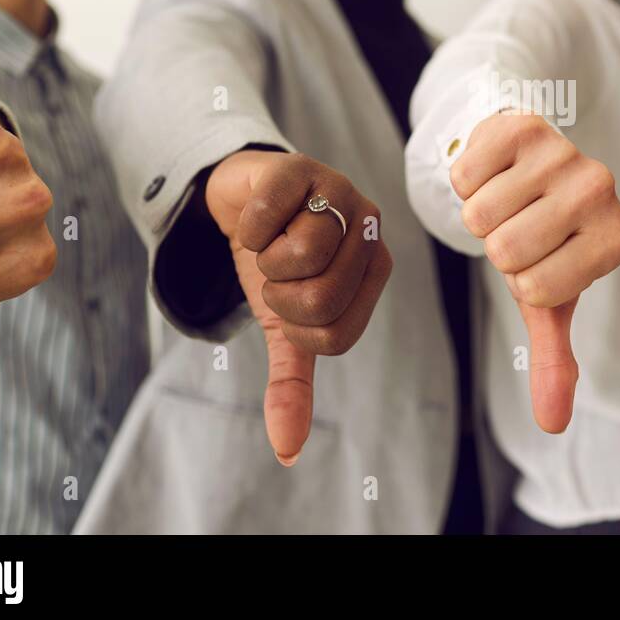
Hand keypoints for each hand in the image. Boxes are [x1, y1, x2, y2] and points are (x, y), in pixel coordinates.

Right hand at [205, 150, 390, 464]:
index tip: (286, 303)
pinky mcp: (300, 167)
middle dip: (278, 295)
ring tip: (269, 240)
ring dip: (263, 256)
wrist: (244, 199)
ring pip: (300, 254)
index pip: (335, 334)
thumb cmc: (276, 261)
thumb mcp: (282, 327)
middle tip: (274, 271)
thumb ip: (292, 383)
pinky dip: (246, 225)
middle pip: (322, 298)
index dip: (295, 329)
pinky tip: (257, 214)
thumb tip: (287, 453)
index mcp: (375, 271)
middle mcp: (369, 228)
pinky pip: (267, 216)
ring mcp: (339, 191)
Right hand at [452, 112, 619, 433]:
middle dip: (496, 244)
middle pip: (506, 249)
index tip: (539, 256)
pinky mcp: (525, 125)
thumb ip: (554, 361)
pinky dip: (466, 178)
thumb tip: (552, 426)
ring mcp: (565, 153)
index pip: (536, 287)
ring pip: (482, 213)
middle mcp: (602, 191)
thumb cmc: (542, 236)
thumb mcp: (547, 298)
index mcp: (617, 239)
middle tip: (518, 225)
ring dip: (479, 211)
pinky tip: (494, 170)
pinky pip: (466, 174)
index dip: (521, 277)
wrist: (526, 162)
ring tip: (507, 198)